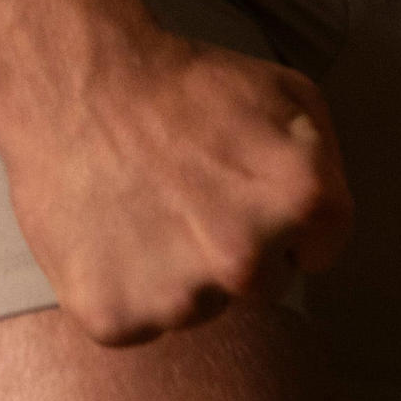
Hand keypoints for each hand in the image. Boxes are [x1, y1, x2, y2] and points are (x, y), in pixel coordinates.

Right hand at [0, 31, 352, 345]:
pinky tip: (109, 234)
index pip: (318, 252)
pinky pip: (138, 320)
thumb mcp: (288, 91)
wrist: (73, 79)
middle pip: (260, 285)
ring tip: (142, 206)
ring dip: (178, 271)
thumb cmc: (182, 83)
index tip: (242, 188)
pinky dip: (124, 286)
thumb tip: (320, 231)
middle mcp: (246, 261)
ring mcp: (179, 299)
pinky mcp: (118, 319)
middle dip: (234, 247)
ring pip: (198, 306)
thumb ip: (327, 163)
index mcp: (301, 201)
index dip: (283, 218)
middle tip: (187, 193)